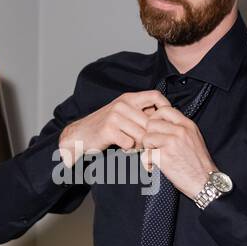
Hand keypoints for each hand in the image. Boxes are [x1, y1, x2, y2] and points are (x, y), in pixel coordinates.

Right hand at [58, 90, 173, 166]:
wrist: (80, 134)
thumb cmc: (105, 126)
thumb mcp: (123, 113)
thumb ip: (140, 112)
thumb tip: (163, 116)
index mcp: (128, 98)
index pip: (155, 96)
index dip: (165, 107)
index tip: (166, 121)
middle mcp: (122, 104)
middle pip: (150, 122)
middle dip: (150, 136)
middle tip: (145, 143)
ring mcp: (115, 116)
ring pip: (141, 134)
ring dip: (139, 145)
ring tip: (133, 146)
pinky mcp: (109, 130)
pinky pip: (129, 143)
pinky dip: (128, 149)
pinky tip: (123, 148)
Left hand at [140, 108, 216, 199]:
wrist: (206, 182)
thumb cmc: (199, 164)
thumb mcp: (194, 139)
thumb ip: (180, 129)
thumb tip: (162, 124)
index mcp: (188, 125)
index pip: (164, 109)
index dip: (155, 118)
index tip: (155, 130)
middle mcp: (180, 131)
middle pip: (151, 123)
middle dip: (149, 135)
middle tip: (154, 147)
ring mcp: (172, 143)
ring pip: (146, 138)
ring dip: (147, 149)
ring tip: (155, 158)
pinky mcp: (164, 157)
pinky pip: (145, 155)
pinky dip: (146, 163)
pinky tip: (154, 168)